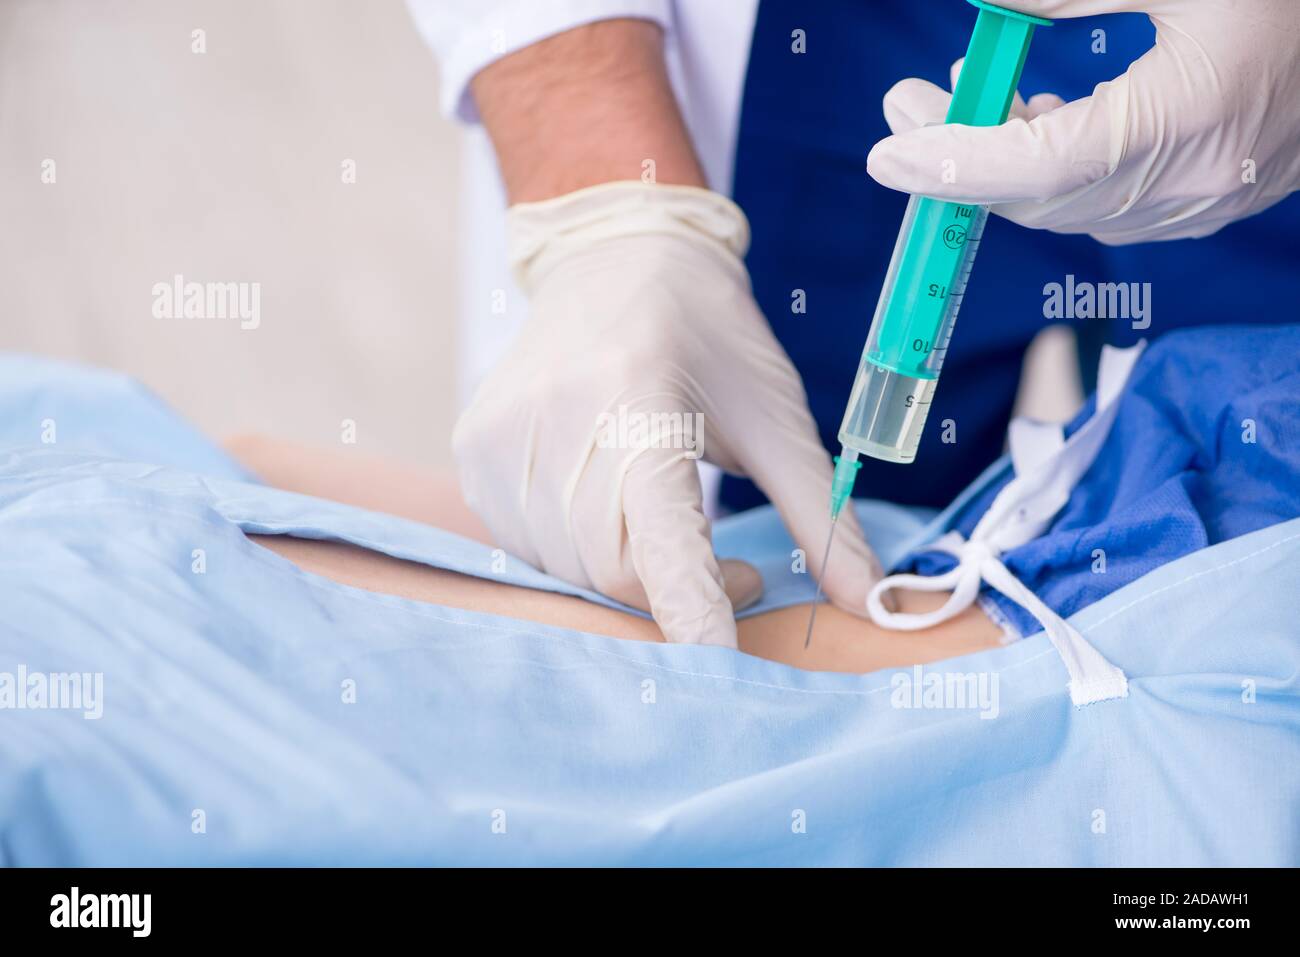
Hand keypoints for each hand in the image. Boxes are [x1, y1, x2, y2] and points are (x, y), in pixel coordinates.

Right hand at [452, 183, 884, 645]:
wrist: (616, 255)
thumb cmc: (709, 334)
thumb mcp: (778, 415)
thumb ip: (822, 514)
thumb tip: (869, 602)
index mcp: (639, 398)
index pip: (659, 537)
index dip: (691, 612)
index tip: (720, 671)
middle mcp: (556, 416)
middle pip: (612, 568)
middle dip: (675, 592)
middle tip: (733, 568)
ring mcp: (502, 436)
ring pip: (567, 567)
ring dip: (627, 573)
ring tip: (665, 522)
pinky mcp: (475, 449)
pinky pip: (527, 545)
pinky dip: (578, 551)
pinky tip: (607, 504)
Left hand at [866, 0, 1299, 243]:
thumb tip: (984, 1)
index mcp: (1188, 122)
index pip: (1038, 168)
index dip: (954, 164)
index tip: (887, 154)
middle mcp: (1194, 183)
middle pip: (1042, 198)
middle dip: (960, 159)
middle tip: (907, 107)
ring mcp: (1207, 200)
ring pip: (1069, 208)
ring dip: (1004, 165)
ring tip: (962, 102)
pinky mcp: (1214, 198)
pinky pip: (1107, 204)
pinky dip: (1055, 172)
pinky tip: (1036, 120)